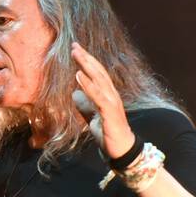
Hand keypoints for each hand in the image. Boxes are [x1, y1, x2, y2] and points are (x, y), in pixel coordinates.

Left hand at [71, 42, 134, 158]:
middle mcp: (112, 95)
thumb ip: (85, 106)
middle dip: (86, 58)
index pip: (97, 74)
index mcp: (108, 96)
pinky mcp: (110, 112)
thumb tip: (74, 94)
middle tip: (74, 45)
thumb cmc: (109, 135)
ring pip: (99, 79)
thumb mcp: (92, 118)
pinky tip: (79, 76)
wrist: (121, 151)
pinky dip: (88, 85)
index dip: (87, 61)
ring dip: (87, 66)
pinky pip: (97, 96)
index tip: (76, 50)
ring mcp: (112, 102)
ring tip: (76, 54)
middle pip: (99, 72)